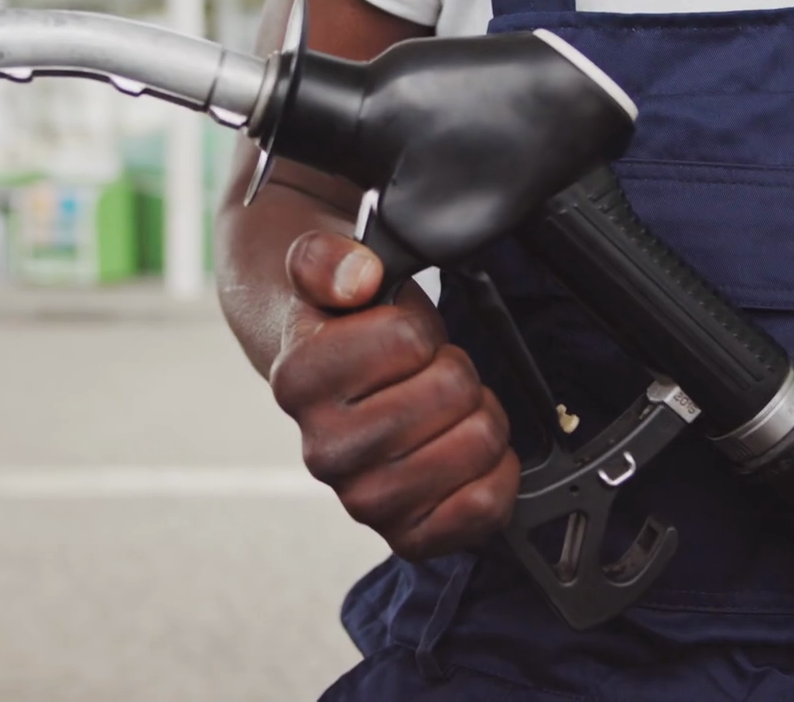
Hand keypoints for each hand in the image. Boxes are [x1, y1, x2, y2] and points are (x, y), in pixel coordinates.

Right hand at [269, 230, 518, 559]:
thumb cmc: (345, 329)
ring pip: (476, 444)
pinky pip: (484, 507)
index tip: (396, 339)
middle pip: (452, 390)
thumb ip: (327, 258)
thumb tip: (357, 277)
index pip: (408, 339)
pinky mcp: (406, 535)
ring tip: (445, 409)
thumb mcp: (327, 273)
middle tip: (425, 373)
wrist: (334, 385)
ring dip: (478, 415)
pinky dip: (496, 472)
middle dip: (453, 369)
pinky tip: (465, 448)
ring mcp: (364, 501)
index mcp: (297, 382)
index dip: (418, 329)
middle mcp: (323, 452)